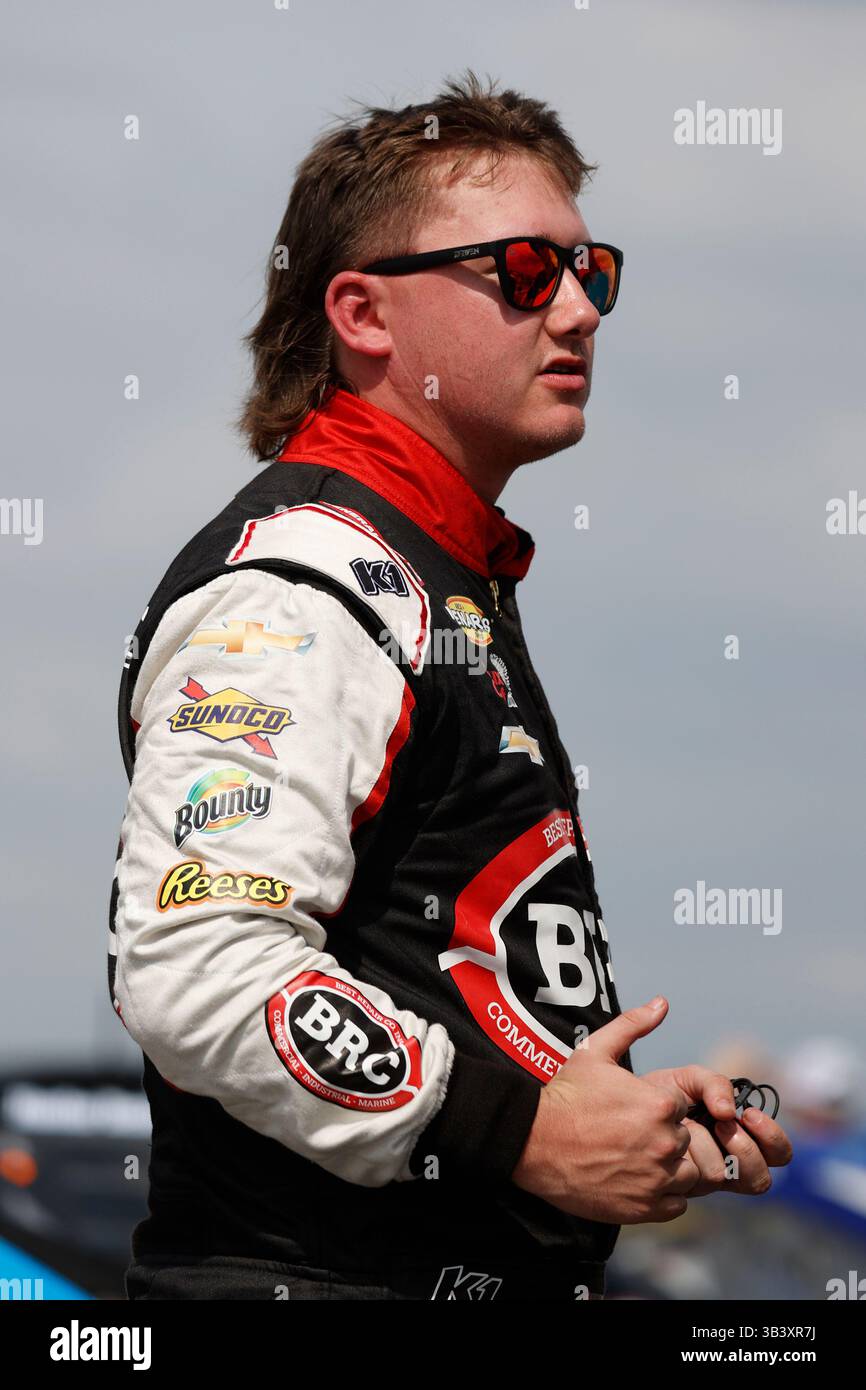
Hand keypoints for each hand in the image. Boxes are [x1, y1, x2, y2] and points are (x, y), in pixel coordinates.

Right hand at [512, 997, 701, 1224]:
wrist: (533, 1142)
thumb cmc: (565, 1096)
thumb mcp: (595, 1052)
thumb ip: (633, 1025)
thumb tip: (662, 1003)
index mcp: (659, 1104)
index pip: (680, 1107)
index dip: (657, 1108)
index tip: (631, 1111)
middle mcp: (665, 1143)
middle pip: (684, 1139)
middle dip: (663, 1137)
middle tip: (628, 1135)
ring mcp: (656, 1179)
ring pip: (687, 1173)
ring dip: (668, 1167)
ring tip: (634, 1158)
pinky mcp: (646, 1207)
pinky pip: (677, 1202)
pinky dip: (663, 1194)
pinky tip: (636, 1179)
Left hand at [642, 1064, 793, 1195]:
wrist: (612, 1108)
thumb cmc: (654, 1094)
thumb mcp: (687, 1080)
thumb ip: (712, 1084)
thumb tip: (728, 1110)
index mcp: (737, 1139)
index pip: (777, 1154)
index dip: (771, 1137)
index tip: (748, 1114)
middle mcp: (724, 1165)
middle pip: (759, 1178)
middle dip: (743, 1148)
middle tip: (721, 1125)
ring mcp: (701, 1180)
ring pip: (723, 1179)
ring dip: (710, 1150)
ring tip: (691, 1129)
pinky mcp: (675, 1189)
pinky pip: (690, 1187)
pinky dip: (684, 1165)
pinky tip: (670, 1148)